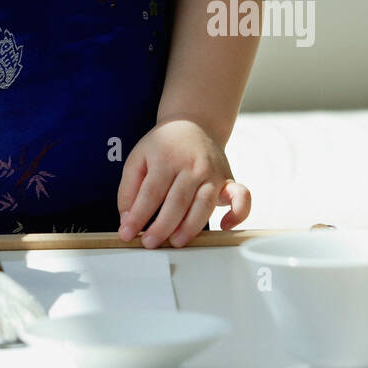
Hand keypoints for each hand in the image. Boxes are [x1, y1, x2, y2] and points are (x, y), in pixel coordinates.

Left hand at [117, 118, 250, 247]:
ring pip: (204, 205)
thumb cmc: (164, 146)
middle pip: (177, 202)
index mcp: (166, 158)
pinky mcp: (228, 180)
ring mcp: (213, 173)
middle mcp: (192, 166)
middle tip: (150, 243)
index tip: (126, 233)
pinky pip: (241, 198)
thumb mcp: (138, 157)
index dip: (138, 216)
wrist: (193, 123)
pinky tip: (224, 226)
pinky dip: (238, 214)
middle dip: (162, 227)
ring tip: (175, 242)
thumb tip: (127, 218)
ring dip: (190, 228)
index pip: (151, 193)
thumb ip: (129, 188)